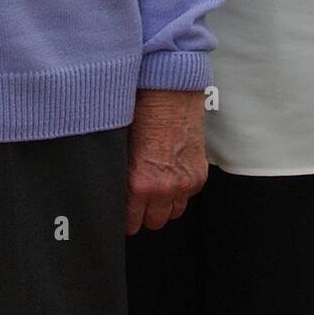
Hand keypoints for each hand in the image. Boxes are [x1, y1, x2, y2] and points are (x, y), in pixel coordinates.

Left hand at [125, 88, 208, 235]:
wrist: (170, 91)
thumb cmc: (141, 110)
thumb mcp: (121, 146)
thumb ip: (120, 174)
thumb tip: (114, 187)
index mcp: (140, 183)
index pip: (130, 222)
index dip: (124, 217)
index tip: (122, 211)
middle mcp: (165, 188)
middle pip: (153, 223)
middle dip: (143, 213)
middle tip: (137, 199)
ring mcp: (185, 183)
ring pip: (173, 213)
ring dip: (163, 204)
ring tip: (154, 187)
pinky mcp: (199, 175)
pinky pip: (188, 197)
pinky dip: (179, 190)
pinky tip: (169, 173)